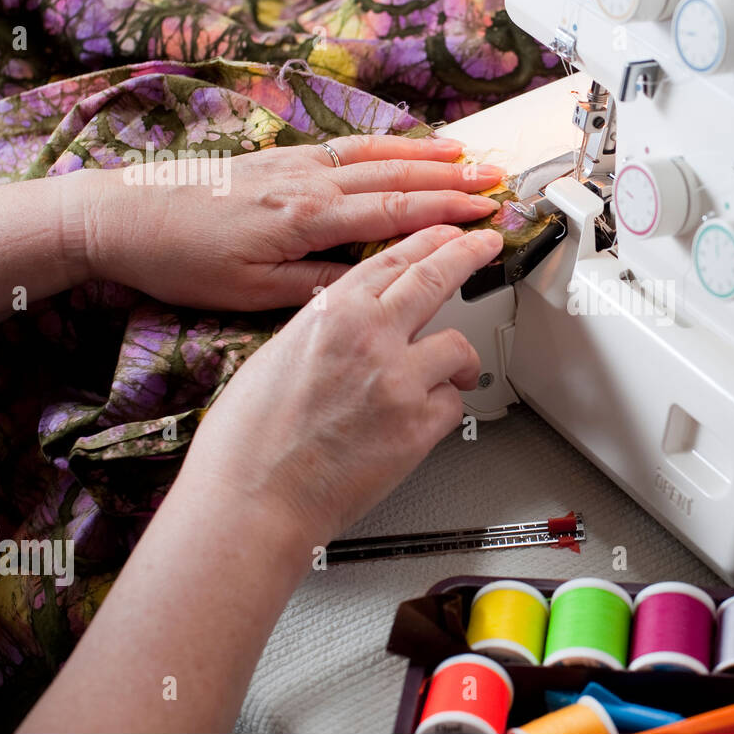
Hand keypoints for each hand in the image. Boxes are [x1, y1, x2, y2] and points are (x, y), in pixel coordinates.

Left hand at [78, 136, 505, 309]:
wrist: (123, 217)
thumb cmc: (181, 260)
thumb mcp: (252, 293)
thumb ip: (319, 284)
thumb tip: (372, 281)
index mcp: (306, 219)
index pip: (395, 212)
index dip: (447, 211)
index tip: (486, 212)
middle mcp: (306, 181)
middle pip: (396, 175)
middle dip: (453, 177)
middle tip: (497, 180)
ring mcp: (294, 163)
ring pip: (375, 153)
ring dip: (426, 153)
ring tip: (467, 154)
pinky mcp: (279, 157)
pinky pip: (347, 145)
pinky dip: (384, 143)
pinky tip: (400, 144)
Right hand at [178, 224, 503, 545]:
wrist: (252, 500)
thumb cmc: (248, 442)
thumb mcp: (277, 358)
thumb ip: (325, 333)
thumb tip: (352, 328)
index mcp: (330, 314)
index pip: (393, 260)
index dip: (429, 241)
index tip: (449, 233)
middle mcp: (369, 336)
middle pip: (436, 277)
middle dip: (469, 255)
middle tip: (485, 247)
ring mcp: (398, 379)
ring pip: (458, 345)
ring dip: (456, 360)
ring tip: (447, 374)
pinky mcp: (418, 426)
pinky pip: (453, 404)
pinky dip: (442, 411)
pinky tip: (418, 422)